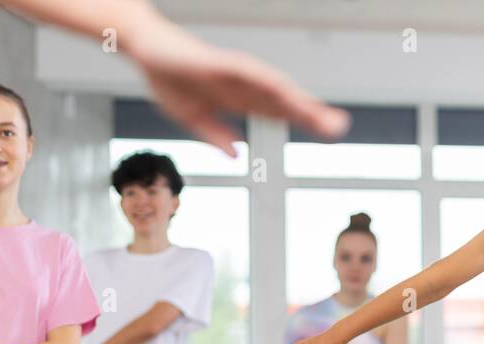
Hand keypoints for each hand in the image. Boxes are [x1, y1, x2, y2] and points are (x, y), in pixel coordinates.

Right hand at [125, 14, 348, 156]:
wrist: (144, 49)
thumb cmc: (169, 78)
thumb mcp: (191, 118)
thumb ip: (215, 136)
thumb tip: (237, 155)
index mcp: (238, 99)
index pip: (277, 112)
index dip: (302, 120)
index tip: (329, 130)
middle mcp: (243, 85)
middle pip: (282, 102)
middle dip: (310, 114)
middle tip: (340, 127)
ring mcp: (232, 73)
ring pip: (271, 89)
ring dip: (295, 100)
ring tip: (320, 114)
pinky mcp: (217, 63)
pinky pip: (246, 73)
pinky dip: (266, 82)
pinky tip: (284, 91)